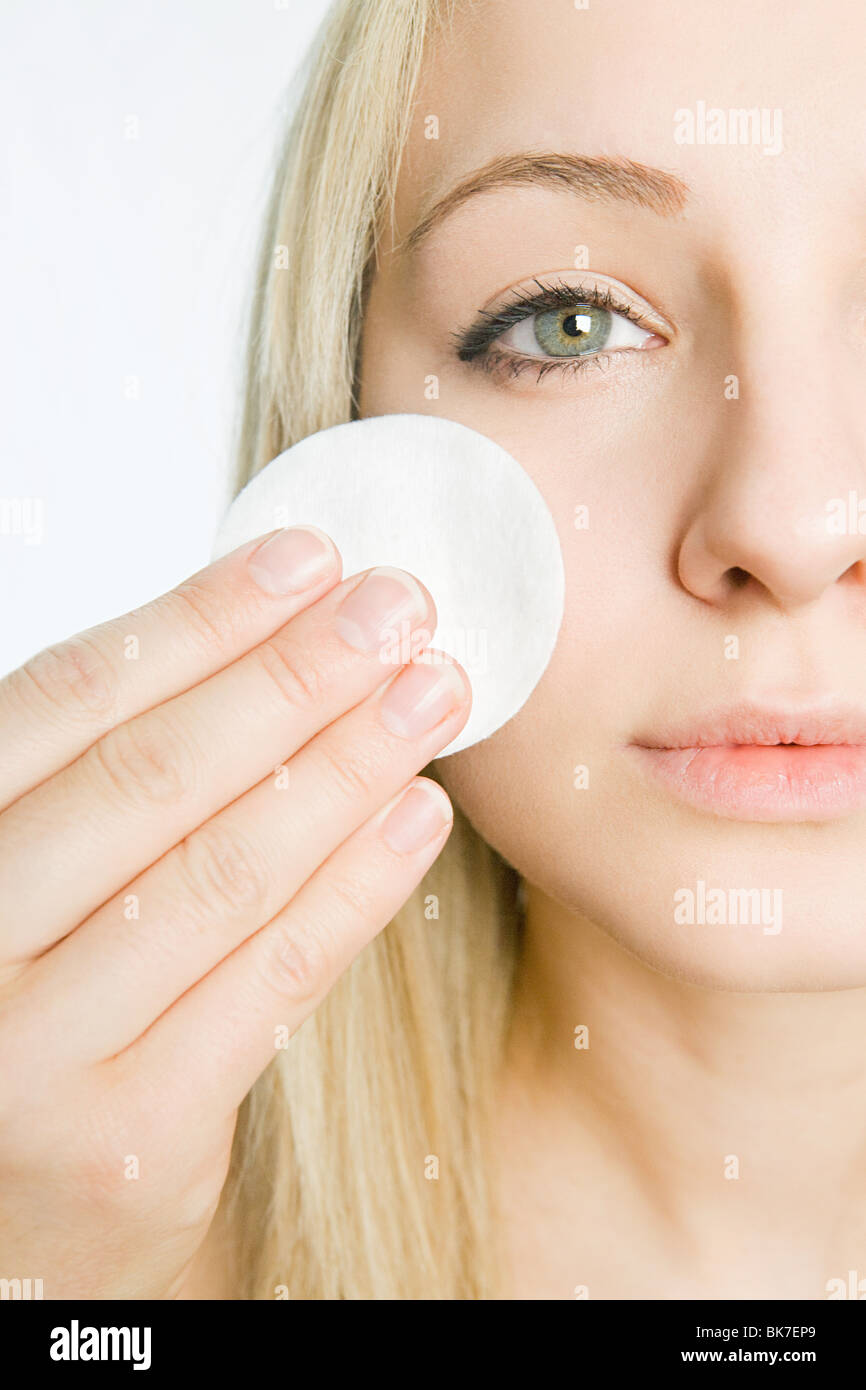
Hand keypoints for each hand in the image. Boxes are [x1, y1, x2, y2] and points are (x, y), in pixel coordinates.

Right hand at [0, 525, 469, 1297]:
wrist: (18, 1214)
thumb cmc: (36, 1000)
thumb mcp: (31, 873)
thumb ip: (107, 777)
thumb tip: (269, 636)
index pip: (69, 697)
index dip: (199, 618)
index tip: (309, 559)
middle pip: (155, 774)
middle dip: (295, 675)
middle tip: (400, 606)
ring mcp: (37, 1053)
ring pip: (224, 870)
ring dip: (347, 765)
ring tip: (432, 692)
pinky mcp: (133, 1136)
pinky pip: (273, 980)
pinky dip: (357, 886)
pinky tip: (421, 815)